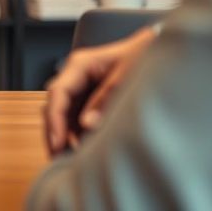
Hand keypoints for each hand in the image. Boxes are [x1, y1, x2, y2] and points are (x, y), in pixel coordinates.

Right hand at [43, 26, 157, 156]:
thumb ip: (106, 99)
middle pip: (54, 106)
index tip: (57, 143)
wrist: (157, 50)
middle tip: (59, 159)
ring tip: (69, 160)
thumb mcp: (127, 76)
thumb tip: (87, 124)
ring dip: (63, 135)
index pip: (58, 93)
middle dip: (54, 132)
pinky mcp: (87, 98)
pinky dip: (74, 134)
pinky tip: (79, 151)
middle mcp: (75, 75)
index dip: (55, 120)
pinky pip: (74, 118)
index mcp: (80, 64)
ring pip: (62, 114)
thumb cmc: (142, 56)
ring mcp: (80, 87)